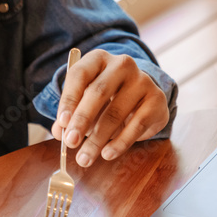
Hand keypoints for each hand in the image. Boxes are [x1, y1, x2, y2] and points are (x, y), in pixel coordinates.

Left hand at [49, 50, 168, 167]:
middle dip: (82, 120)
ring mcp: (142, 80)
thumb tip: (60, 133)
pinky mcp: (157, 99)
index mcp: (99, 59)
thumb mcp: (86, 100)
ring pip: (116, 112)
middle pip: (99, 92)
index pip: (80, 74)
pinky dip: (120, 142)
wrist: (143, 96)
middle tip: (71, 143)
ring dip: (98, 138)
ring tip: (85, 157)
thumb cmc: (107, 97)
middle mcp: (122, 64)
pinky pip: (137, 124)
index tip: (62, 123)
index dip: (69, 99)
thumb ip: (71, 115)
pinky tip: (107, 154)